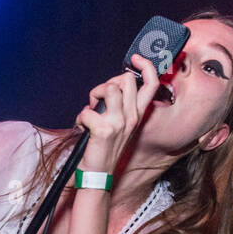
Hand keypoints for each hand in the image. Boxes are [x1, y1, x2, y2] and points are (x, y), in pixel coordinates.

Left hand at [73, 53, 160, 174]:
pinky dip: (80, 116)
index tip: (135, 58)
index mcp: (137, 114)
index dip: (147, 65)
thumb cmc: (105, 149)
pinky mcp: (103, 130)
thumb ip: (120, 106)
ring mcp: (119, 123)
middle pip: (126, 80)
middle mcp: (132, 117)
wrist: (98, 175)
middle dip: (108, 82)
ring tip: (91, 109)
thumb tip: (110, 88)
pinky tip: (82, 126)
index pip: (152, 83)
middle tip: (99, 99)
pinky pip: (87, 110)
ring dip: (94, 94)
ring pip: (109, 88)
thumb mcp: (120, 126)